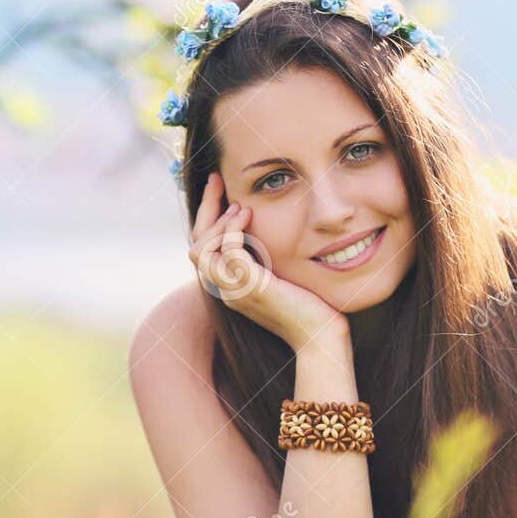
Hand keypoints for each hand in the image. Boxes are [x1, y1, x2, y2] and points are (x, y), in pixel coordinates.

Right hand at [187, 172, 347, 350]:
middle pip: (195, 246)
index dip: (206, 217)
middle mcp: (226, 290)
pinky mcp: (251, 287)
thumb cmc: (311, 308)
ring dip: (218, 221)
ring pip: (200, 250)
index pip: (203, 249)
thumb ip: (266, 258)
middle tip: (218, 180)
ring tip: (240, 207)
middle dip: (204, 208)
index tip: (219, 190)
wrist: (321, 337)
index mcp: (230, 288)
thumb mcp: (281, 277)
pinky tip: (248, 216)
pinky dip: (233, 228)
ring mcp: (235, 290)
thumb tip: (263, 229)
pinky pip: (227, 251)